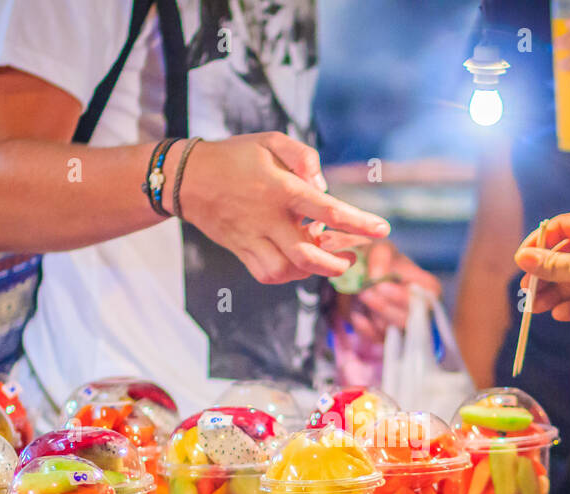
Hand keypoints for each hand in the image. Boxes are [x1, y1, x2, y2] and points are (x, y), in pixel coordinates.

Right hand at [176, 132, 389, 284]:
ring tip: (328, 256)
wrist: (187, 178)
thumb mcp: (270, 141)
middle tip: (352, 256)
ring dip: (314, 269)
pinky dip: (290, 275)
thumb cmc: (235, 156)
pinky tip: (300, 263)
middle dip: (337, 262)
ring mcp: (252, 238)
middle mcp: (266, 218)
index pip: (327, 209)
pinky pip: (269, 274)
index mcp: (279, 188)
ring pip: (289, 270)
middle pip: (307, 254)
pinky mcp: (241, 250)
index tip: (383, 230)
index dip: (358, 223)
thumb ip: (303, 156)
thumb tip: (323, 185)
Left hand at [332, 239, 441, 340]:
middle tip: (364, 292)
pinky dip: (363, 326)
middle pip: (407, 319)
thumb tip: (377, 277)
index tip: (381, 286)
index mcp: (427, 288)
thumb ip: (380, 256)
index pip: (426, 299)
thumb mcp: (379, 248)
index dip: (403, 296)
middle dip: (383, 306)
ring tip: (362, 297)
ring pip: (390, 330)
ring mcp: (403, 328)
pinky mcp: (386, 339)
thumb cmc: (376, 260)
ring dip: (372, 314)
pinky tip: (357, 313)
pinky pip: (375, 338)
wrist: (355, 277)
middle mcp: (420, 312)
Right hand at [513, 209, 569, 327]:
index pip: (563, 227)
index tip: (522, 260)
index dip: (539, 243)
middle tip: (527, 290)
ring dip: (557, 293)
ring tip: (536, 307)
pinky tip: (560, 314)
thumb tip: (522, 258)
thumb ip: (552, 265)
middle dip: (546, 275)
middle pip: (568, 256)